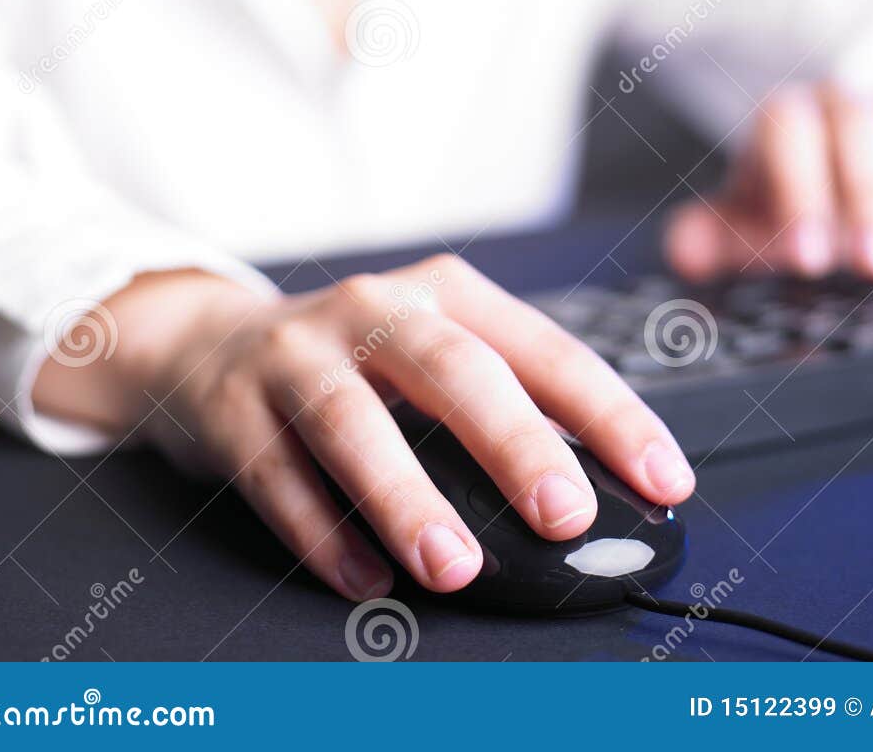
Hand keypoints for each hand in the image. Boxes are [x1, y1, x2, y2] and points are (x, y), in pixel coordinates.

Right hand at [32, 254, 694, 602]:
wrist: (209, 342)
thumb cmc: (356, 358)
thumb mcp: (434, 346)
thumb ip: (506, 399)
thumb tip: (599, 489)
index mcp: (446, 291)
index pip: (544, 348)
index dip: (609, 414)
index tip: (663, 478)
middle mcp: (375, 309)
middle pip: (452, 369)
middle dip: (515, 442)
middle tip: (565, 514)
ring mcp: (298, 355)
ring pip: (353, 420)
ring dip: (408, 497)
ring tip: (455, 565)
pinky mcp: (235, 410)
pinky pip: (279, 477)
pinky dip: (324, 534)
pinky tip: (365, 581)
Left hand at [665, 84, 872, 291]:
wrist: (867, 192)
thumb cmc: (807, 209)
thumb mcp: (757, 226)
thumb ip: (716, 235)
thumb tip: (684, 248)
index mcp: (795, 120)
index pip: (789, 127)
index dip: (797, 189)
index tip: (804, 261)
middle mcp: (857, 105)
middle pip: (863, 123)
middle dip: (870, 196)